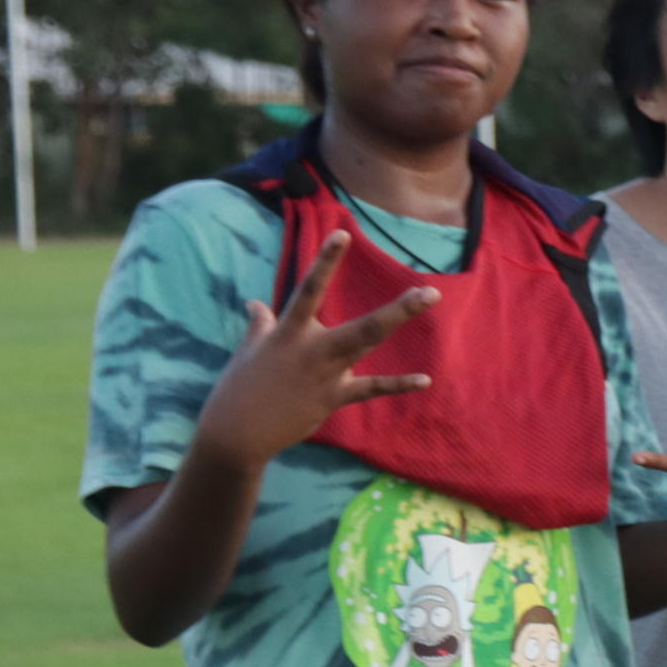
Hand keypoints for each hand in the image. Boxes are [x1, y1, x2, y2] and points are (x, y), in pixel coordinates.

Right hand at [188, 226, 439, 465]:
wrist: (237, 432)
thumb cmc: (240, 387)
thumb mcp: (248, 350)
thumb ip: (259, 324)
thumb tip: (253, 303)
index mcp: (288, 331)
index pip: (308, 289)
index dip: (325, 261)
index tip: (343, 234)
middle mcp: (312, 348)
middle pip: (362, 325)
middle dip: (398, 309)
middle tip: (429, 292)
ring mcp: (327, 374)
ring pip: (369, 345)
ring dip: (398, 324)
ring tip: (427, 304)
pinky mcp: (333, 397)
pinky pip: (371, 388)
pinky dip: (398, 384)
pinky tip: (425, 379)